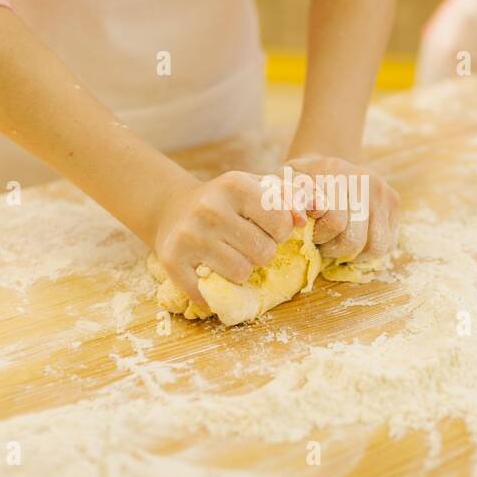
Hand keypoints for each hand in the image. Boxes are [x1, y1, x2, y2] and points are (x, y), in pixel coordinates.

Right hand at [153, 171, 299, 308]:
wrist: (173, 209)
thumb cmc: (226, 201)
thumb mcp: (257, 188)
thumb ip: (289, 198)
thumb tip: (305, 220)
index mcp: (234, 184)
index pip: (281, 223)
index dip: (281, 232)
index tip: (268, 229)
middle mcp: (209, 208)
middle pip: (264, 253)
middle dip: (262, 253)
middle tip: (247, 245)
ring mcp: (189, 236)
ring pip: (241, 273)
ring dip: (241, 271)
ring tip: (230, 256)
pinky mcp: (172, 261)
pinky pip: (210, 292)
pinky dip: (214, 289)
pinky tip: (209, 271)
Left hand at [285, 155, 399, 261]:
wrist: (326, 168)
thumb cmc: (299, 184)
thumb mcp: (281, 187)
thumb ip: (285, 202)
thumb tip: (300, 220)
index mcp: (333, 172)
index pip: (335, 222)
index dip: (320, 237)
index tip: (310, 233)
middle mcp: (362, 178)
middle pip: (354, 240)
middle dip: (334, 249)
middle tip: (324, 241)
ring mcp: (381, 189)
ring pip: (375, 246)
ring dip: (354, 253)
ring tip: (340, 242)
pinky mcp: (394, 200)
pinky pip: (387, 244)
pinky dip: (370, 250)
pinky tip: (355, 238)